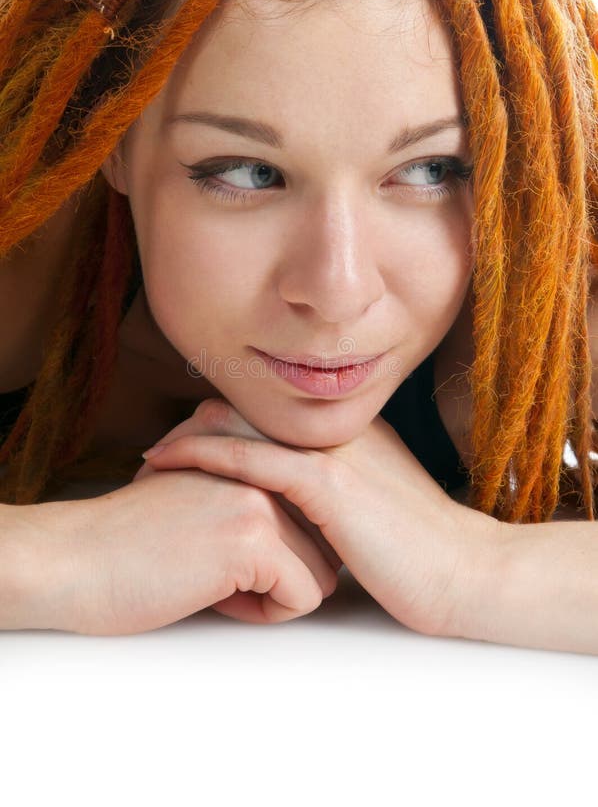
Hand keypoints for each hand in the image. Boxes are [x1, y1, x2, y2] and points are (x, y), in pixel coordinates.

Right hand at [27, 466, 338, 634]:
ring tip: (218, 582)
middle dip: (286, 571)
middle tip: (226, 572)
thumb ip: (251, 494)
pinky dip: (264, 613)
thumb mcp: (202, 496)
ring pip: (322, 570)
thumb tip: (309, 531)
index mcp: (252, 452)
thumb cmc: (129, 540)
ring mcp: (260, 500)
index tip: (246, 557)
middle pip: (326, 542)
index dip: (292, 545)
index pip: (317, 508)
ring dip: (275, 593)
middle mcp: (263, 468)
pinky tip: (213, 595)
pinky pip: (303, 597)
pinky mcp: (252, 540)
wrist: (73, 559)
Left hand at [142, 405, 502, 635]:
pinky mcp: (327, 483)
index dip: (217, 421)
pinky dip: (202, 457)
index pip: (265, 409)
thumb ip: (332, 489)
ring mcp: (331, 451)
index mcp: (344, 429)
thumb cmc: (416, 550)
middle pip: (242, 407)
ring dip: (186, 440)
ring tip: (150, 461)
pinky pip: (249, 459)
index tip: (182, 445)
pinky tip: (169, 465)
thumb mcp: (370, 505)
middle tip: (155, 454)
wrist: (462, 571)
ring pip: (237, 424)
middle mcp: (334, 428)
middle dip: (192, 425)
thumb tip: (288, 505)